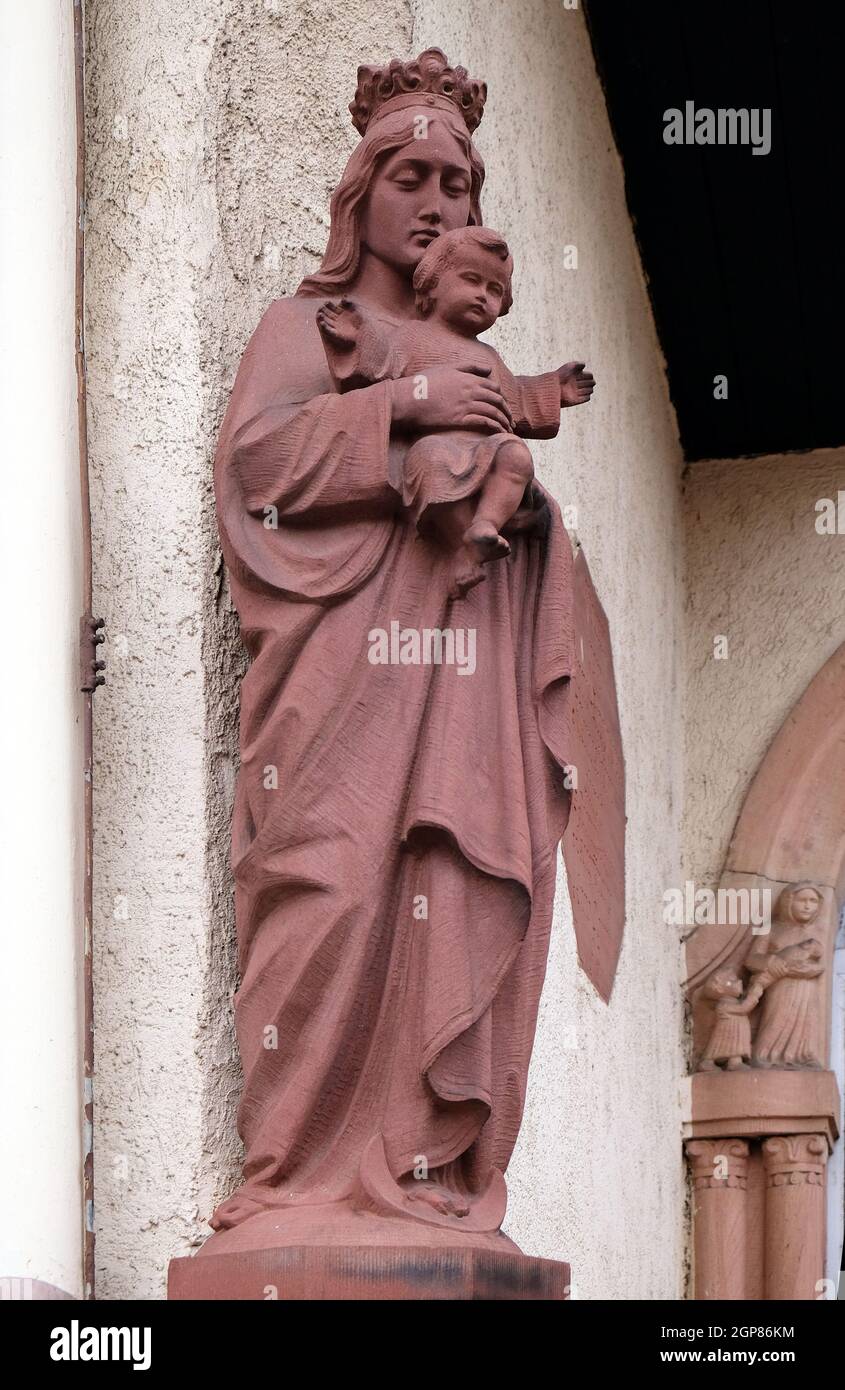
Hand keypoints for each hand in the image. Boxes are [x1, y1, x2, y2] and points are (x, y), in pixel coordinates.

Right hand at [316, 298, 363, 349]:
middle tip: (321, 307)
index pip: (332, 307)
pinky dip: (324, 326)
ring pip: (327, 321)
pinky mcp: (336, 334)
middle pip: (328, 314)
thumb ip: (349, 302)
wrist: (365, 331)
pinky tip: (322, 322)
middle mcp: (338, 320)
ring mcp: (337, 327)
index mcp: (341, 313)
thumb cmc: (362, 319)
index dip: (329, 305)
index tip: (327, 302)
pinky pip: (328, 330)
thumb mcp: (356, 308)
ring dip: (322, 318)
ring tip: (320, 314)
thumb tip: (344, 296)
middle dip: (324, 310)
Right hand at [390, 365, 512, 433]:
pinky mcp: (460, 419)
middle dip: (506, 411)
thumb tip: (488, 370)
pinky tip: (499, 433)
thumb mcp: (447, 367)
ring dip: (503, 421)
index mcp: (468, 377)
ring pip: (493, 412)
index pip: (493, 387)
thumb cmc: (425, 383)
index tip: (503, 406)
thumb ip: (469, 367)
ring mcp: (466, 404)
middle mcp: (470, 390)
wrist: (409, 398)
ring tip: (508, 430)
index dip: (501, 397)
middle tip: (511, 421)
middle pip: (497, 400)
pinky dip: (495, 427)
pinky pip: (484, 422)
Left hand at [558, 361, 594, 407]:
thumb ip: (578, 364)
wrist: (552, 389)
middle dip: (590, 382)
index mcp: (576, 376)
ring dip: (588, 389)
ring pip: (590, 390)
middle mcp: (577, 384)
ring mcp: (576, 392)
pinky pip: (587, 398)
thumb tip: (584, 365)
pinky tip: (580, 393)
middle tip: (579, 382)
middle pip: (592, 383)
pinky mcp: (575, 400)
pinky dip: (587, 396)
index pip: (590, 375)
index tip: (581, 375)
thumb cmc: (560, 376)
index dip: (588, 375)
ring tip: (578, 388)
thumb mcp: (569, 367)